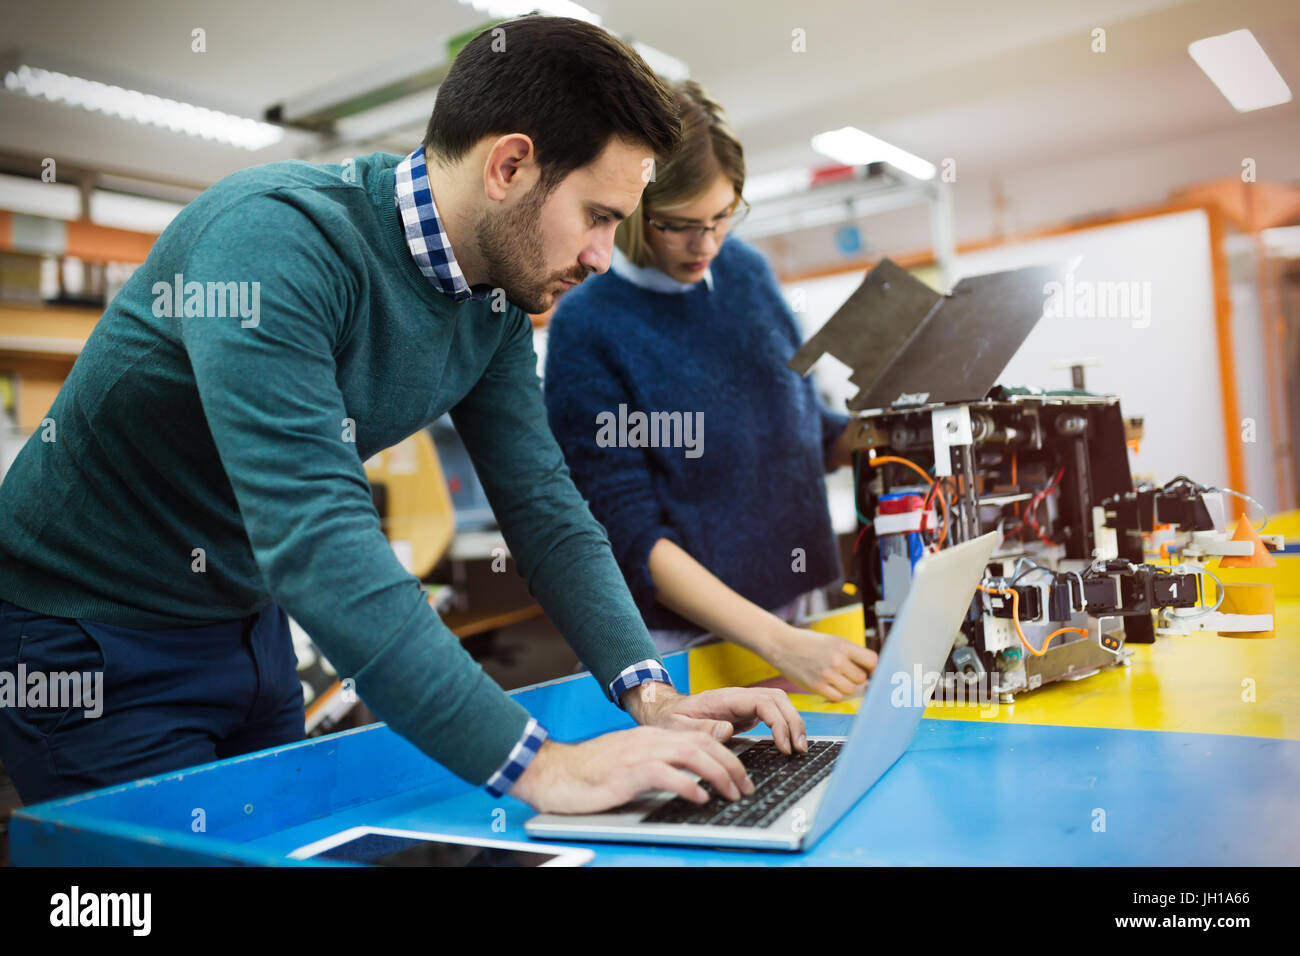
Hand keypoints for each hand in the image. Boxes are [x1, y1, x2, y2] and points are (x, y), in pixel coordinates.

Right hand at [509, 727, 755, 813]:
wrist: (553, 771)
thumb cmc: (588, 772)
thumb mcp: (628, 761)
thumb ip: (656, 762)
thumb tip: (686, 776)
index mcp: (651, 737)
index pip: (699, 737)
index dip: (725, 754)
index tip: (740, 775)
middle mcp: (649, 740)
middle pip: (702, 743)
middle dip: (731, 765)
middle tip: (745, 787)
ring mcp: (638, 753)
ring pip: (691, 754)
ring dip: (718, 774)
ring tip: (732, 793)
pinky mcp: (627, 771)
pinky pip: (666, 774)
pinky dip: (688, 785)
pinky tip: (700, 798)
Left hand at [623, 683, 807, 754]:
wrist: (665, 711)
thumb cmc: (670, 719)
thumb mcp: (677, 726)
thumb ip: (700, 728)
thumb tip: (727, 729)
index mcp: (725, 698)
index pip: (762, 702)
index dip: (778, 722)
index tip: (783, 745)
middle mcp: (738, 697)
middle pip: (777, 699)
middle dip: (793, 721)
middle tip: (799, 749)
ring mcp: (744, 704)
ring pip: (779, 704)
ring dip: (793, 722)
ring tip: (799, 748)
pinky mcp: (746, 713)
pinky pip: (772, 714)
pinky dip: (785, 726)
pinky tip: (788, 743)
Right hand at [762, 623, 877, 701]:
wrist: (782, 645)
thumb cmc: (809, 643)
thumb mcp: (833, 641)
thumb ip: (851, 654)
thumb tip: (871, 671)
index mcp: (843, 645)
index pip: (872, 661)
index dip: (871, 667)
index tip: (867, 669)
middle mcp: (837, 659)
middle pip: (862, 678)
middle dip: (856, 677)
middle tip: (845, 673)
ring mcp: (827, 674)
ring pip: (851, 689)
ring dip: (846, 687)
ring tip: (835, 678)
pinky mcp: (816, 686)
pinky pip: (837, 697)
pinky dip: (835, 693)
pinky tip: (827, 685)